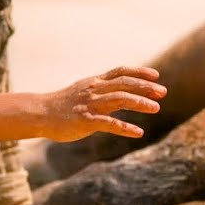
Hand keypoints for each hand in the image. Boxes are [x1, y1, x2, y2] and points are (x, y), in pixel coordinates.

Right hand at [43, 66, 166, 141]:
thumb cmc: (64, 104)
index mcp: (95, 82)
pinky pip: (108, 123)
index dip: (139, 72)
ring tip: (156, 108)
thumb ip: (104, 90)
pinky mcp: (85, 121)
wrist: (40, 113)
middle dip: (145, 87)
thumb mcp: (85, 90)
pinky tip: (138, 133)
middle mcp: (95, 91)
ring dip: (139, 103)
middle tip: (163, 92)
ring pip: (119, 100)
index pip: (120, 72)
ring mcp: (90, 105)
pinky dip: (125, 127)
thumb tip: (125, 91)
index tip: (156, 76)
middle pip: (124, 84)